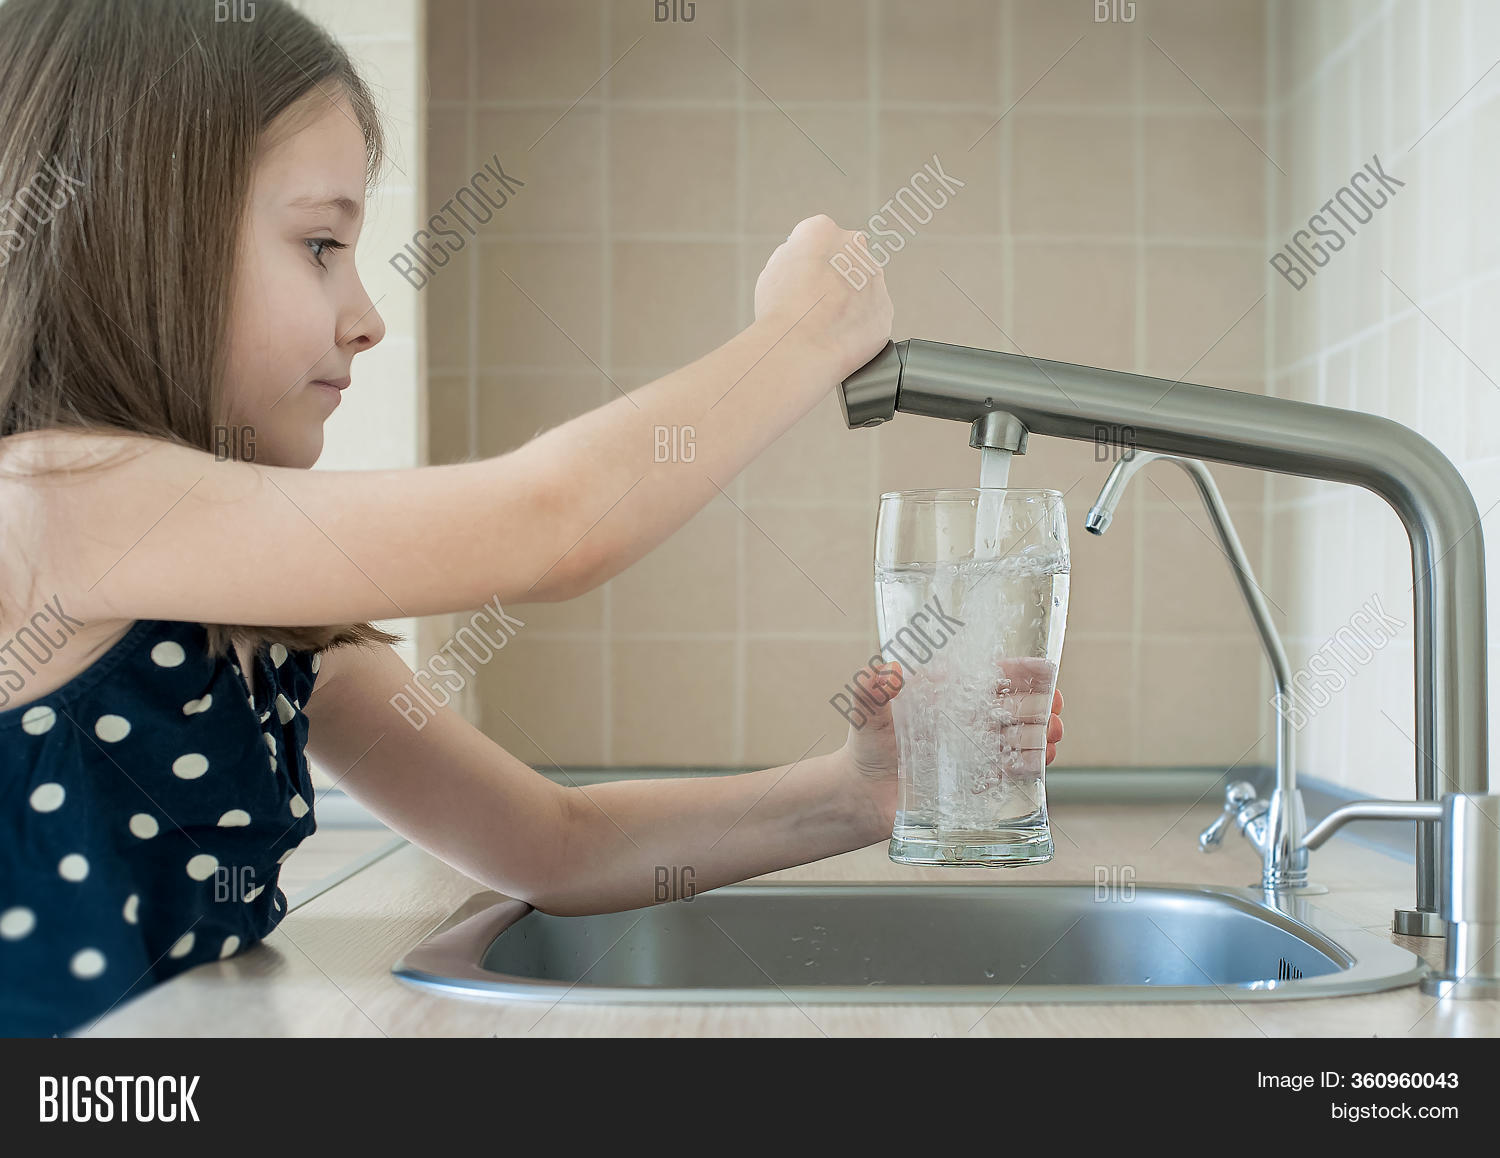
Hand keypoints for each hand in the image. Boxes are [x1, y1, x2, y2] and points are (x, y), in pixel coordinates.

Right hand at [753, 214, 893, 380]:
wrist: (800, 347)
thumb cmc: (781, 311)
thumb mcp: (771, 271)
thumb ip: (794, 260)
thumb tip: (804, 264)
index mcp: (822, 231)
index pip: (819, 238)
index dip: (808, 261)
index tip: (804, 277)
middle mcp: (855, 247)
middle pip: (847, 258)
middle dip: (835, 277)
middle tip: (816, 302)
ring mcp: (875, 279)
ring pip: (863, 287)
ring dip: (849, 301)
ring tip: (826, 324)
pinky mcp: (886, 309)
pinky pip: (872, 315)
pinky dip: (859, 325)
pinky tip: (839, 336)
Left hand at [835, 660, 1065, 841]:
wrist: (862, 796)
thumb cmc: (865, 746)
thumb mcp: (867, 714)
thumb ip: (872, 691)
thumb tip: (886, 672)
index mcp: (949, 693)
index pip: (993, 675)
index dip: (1022, 672)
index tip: (1046, 671)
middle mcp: (967, 719)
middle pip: (1017, 706)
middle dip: (1041, 705)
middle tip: (1053, 712)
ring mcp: (975, 749)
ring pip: (1021, 736)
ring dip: (1041, 735)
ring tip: (1052, 737)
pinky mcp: (977, 779)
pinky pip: (1012, 769)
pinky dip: (1031, 765)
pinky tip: (1040, 763)